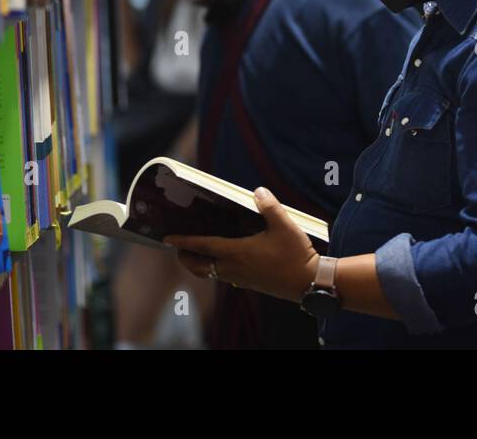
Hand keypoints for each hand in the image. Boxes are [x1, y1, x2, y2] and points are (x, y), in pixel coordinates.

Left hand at [165, 187, 319, 302]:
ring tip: (198, 253)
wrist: (309, 283)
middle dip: (186, 258)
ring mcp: (241, 279)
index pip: (203, 246)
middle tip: (178, 248)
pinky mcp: (250, 284)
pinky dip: (216, 268)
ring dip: (200, 264)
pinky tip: (225, 259)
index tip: (167, 239)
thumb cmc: (296, 254)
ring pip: (211, 274)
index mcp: (237, 252)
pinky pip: (225, 277)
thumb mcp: (284, 225)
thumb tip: (258, 191)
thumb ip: (269, 206)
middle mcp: (234, 268)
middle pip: (200, 267)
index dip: (184, 241)